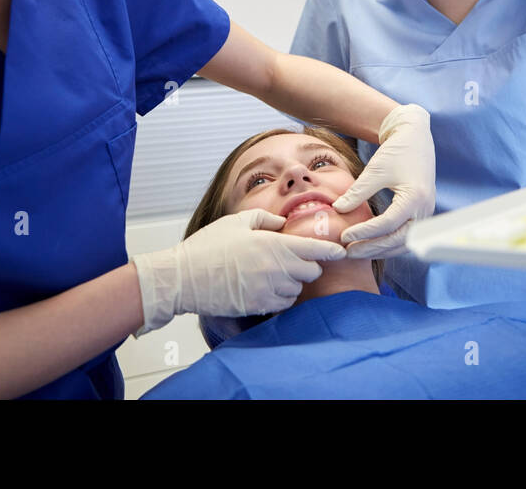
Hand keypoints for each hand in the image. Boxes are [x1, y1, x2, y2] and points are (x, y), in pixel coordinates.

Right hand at [131, 208, 345, 333]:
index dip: (331, 250)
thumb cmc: (208, 246)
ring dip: (291, 283)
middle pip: (311, 272)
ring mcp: (268, 290)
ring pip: (297, 290)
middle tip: (291, 261)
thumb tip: (282, 222)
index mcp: (274, 244)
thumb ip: (265, 218)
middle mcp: (276, 269)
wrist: (183, 278)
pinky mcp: (258, 307)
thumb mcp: (236, 222)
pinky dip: (280, 298)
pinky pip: (282, 305)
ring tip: (272, 275)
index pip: (315, 248)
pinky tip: (265, 288)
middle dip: (306, 266)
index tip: (341, 251)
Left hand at [332, 103, 435, 258]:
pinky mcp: (421, 215)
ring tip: (356, 251)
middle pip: (398, 240)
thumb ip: (357, 192)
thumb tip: (338, 210)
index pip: (387, 224)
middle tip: (348, 252)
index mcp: (415, 198)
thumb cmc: (396, 151)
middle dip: (372, 248)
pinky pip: (406, 236)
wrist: (415, 138)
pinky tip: (371, 244)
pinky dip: (389, 243)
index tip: (344, 235)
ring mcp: (426, 214)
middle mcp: (425, 210)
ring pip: (403, 243)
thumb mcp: (375, 170)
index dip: (364, 232)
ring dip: (380, 250)